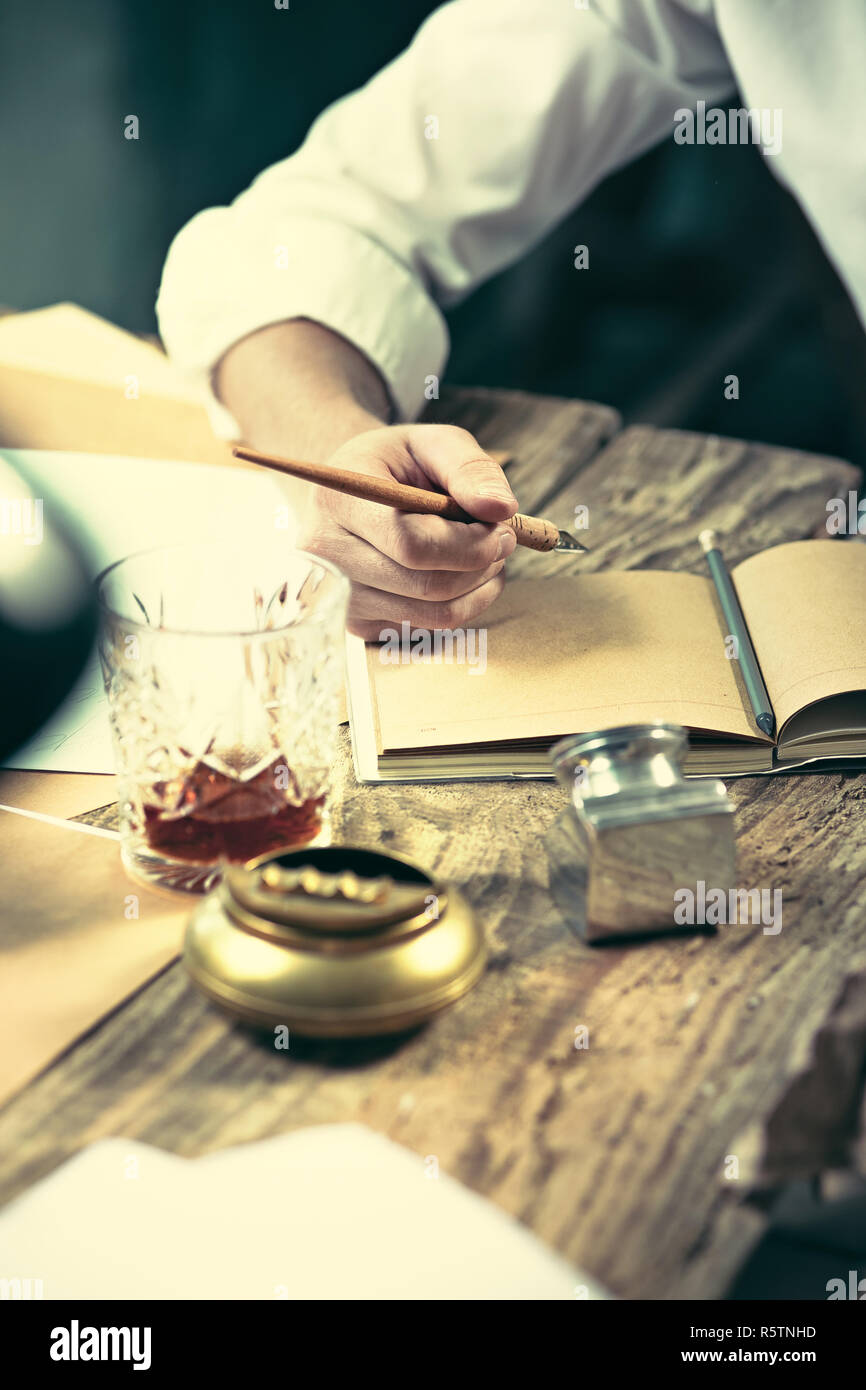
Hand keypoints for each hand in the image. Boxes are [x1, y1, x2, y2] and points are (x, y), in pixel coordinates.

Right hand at [299, 423, 518, 637]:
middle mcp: (327, 555)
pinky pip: (429, 628)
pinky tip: (462, 573)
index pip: (411, 544)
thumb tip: (501, 508)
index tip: (501, 527)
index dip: (469, 543)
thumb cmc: (396, 465)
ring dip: (479, 587)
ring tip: (486, 554)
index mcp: (339, 501)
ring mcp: (340, 596)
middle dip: (481, 564)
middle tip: (503, 540)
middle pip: (426, 585)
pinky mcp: (358, 624)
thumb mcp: (433, 443)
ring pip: (434, 613)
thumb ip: (470, 467)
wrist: (353, 494)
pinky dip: (463, 604)